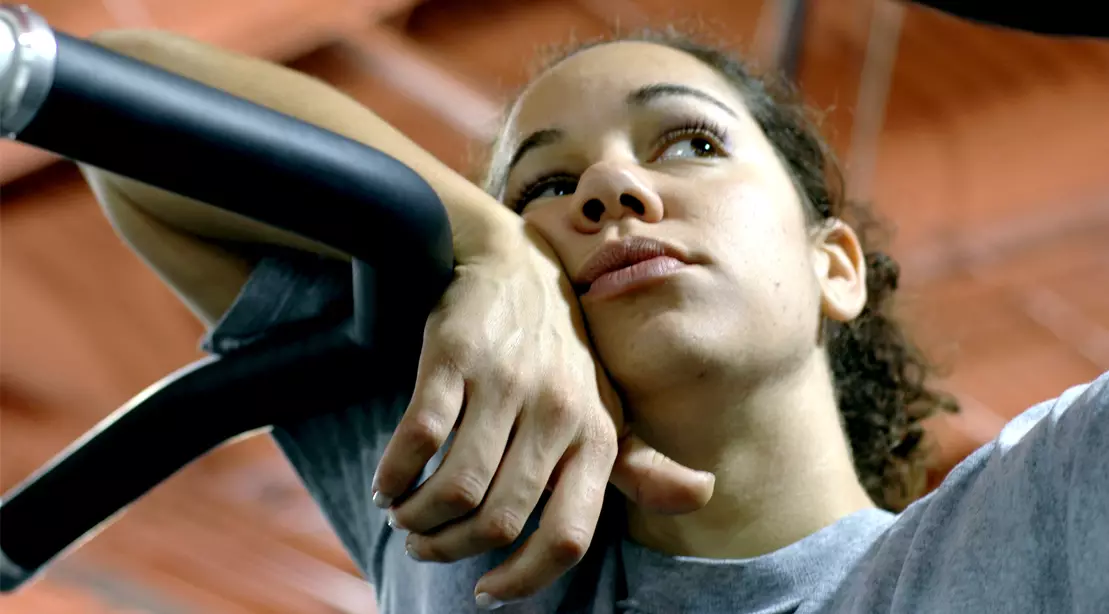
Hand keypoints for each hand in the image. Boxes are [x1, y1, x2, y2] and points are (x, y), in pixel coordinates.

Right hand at [371, 227, 714, 603]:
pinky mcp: (455, 356)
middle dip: (452, 548)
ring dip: (420, 518)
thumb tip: (703, 496)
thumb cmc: (563, 354)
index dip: (523, 578)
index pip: (568, 535)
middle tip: (427, 544)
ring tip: (406, 515)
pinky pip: (418, 438)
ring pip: (457, 489)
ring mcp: (505, 382)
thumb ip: (641, 464)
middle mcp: (557, 410)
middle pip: (499, 520)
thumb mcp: (607, 407)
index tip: (486, 590)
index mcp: (598, 433)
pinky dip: (395, 475)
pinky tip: (388, 483)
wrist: (516, 264)